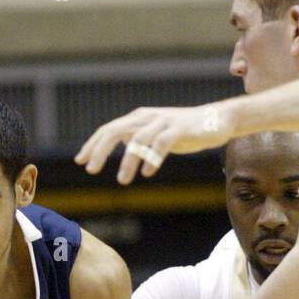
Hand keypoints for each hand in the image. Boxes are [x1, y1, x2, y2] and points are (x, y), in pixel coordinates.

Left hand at [76, 102, 233, 183]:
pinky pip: (161, 144)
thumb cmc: (184, 131)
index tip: (81, 161)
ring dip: (128, 161)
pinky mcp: (179, 129)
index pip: (108, 129)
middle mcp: (147, 117)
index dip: (93, 145)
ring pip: (138, 139)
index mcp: (138, 118)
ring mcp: (163, 122)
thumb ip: (139, 138)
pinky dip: (152, 158)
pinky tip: (147, 173)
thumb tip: (124, 146)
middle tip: (90, 169)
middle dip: (100, 150)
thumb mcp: (156, 134)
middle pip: (116, 130)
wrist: (217, 120)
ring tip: (122, 181)